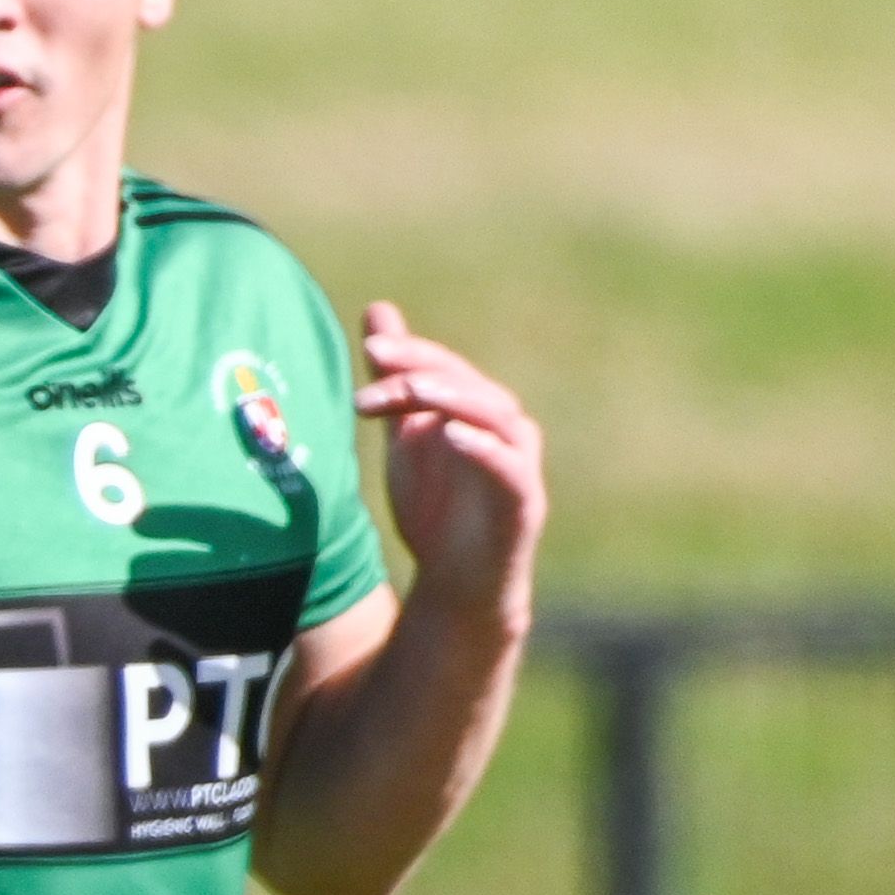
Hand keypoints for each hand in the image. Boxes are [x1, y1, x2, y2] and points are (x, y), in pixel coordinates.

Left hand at [355, 302, 546, 609]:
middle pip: (469, 385)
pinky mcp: (524, 503)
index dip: (412, 355)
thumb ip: (394, 383)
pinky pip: (511, 469)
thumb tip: (378, 312)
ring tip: (413, 391)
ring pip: (497, 417)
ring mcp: (518, 464)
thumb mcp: (404, 439)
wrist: (455, 582)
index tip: (371, 349)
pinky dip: (485, 449)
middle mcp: (504, 428)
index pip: (445, 369)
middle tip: (377, 362)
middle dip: (423, 371)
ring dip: (455, 399)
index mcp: (475, 411)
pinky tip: (452, 435)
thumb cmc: (434, 508)